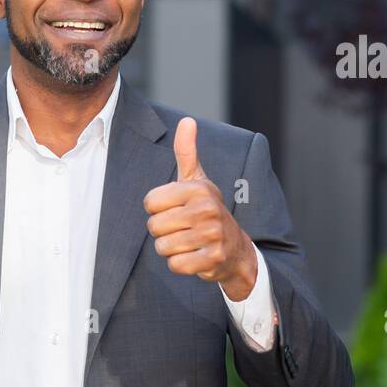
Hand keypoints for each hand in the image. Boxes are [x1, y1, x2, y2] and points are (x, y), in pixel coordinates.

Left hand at [143, 117, 256, 300]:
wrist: (235, 248)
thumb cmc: (207, 211)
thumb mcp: (197, 181)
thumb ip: (186, 152)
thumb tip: (187, 121)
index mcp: (199, 188)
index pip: (150, 203)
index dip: (157, 210)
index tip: (176, 210)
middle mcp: (207, 208)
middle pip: (154, 226)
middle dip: (163, 232)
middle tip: (183, 229)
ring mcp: (212, 234)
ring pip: (163, 247)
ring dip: (171, 249)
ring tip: (189, 242)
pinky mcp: (213, 259)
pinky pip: (175, 265)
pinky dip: (180, 265)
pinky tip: (194, 257)